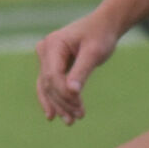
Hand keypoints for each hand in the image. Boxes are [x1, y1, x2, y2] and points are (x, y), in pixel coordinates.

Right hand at [34, 9, 123, 123]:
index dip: (63, 93)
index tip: (79, 105)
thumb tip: (72, 92)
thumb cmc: (100, 35)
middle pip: (49, 83)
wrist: (103, 25)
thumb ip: (82, 71)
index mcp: (53, 44)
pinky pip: (50, 85)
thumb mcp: (94, 53)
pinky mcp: (52, 65)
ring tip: (71, 121)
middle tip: (79, 117)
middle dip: (63, 102)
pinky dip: (55, 100)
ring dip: (59, 105)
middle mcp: (45, 50)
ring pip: (48, 87)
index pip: (53, 75)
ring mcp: (46, 58)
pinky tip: (57, 115)